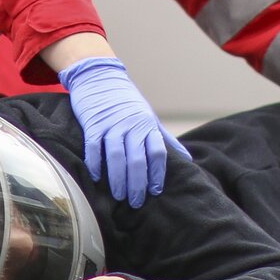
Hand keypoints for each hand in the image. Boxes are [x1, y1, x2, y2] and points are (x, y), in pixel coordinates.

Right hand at [55, 56, 187, 206]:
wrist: (100, 77)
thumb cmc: (127, 102)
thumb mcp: (149, 117)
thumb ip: (165, 139)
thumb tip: (187, 159)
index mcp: (147, 125)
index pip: (157, 152)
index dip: (157, 173)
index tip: (156, 190)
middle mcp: (130, 125)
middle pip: (136, 159)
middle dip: (137, 184)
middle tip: (137, 202)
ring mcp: (110, 124)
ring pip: (116, 156)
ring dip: (118, 179)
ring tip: (120, 196)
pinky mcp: (92, 124)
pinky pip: (93, 147)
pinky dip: (95, 163)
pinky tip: (97, 177)